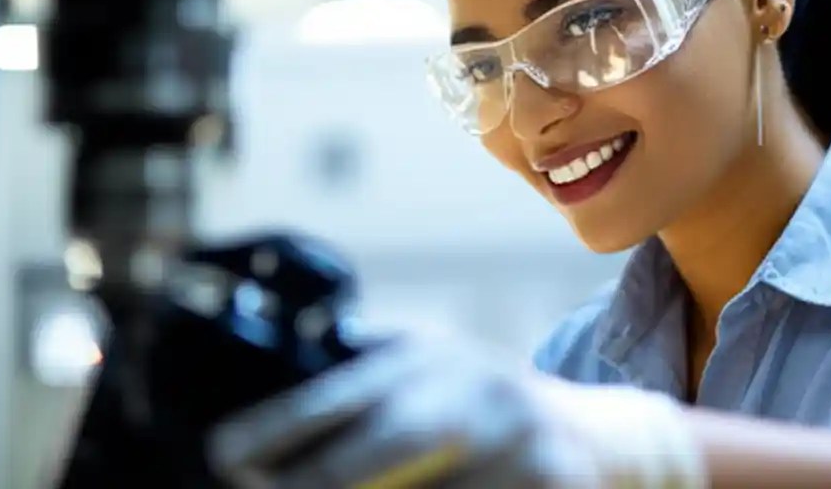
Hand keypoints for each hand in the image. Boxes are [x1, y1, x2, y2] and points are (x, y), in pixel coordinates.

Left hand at [207, 337, 706, 488]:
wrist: (602, 437)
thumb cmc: (487, 414)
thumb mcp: (433, 378)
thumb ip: (371, 385)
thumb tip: (270, 420)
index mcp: (431, 354)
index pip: (348, 384)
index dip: (281, 424)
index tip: (228, 456)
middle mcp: (476, 384)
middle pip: (391, 433)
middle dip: (321, 476)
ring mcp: (519, 434)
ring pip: (429, 488)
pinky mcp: (551, 479)